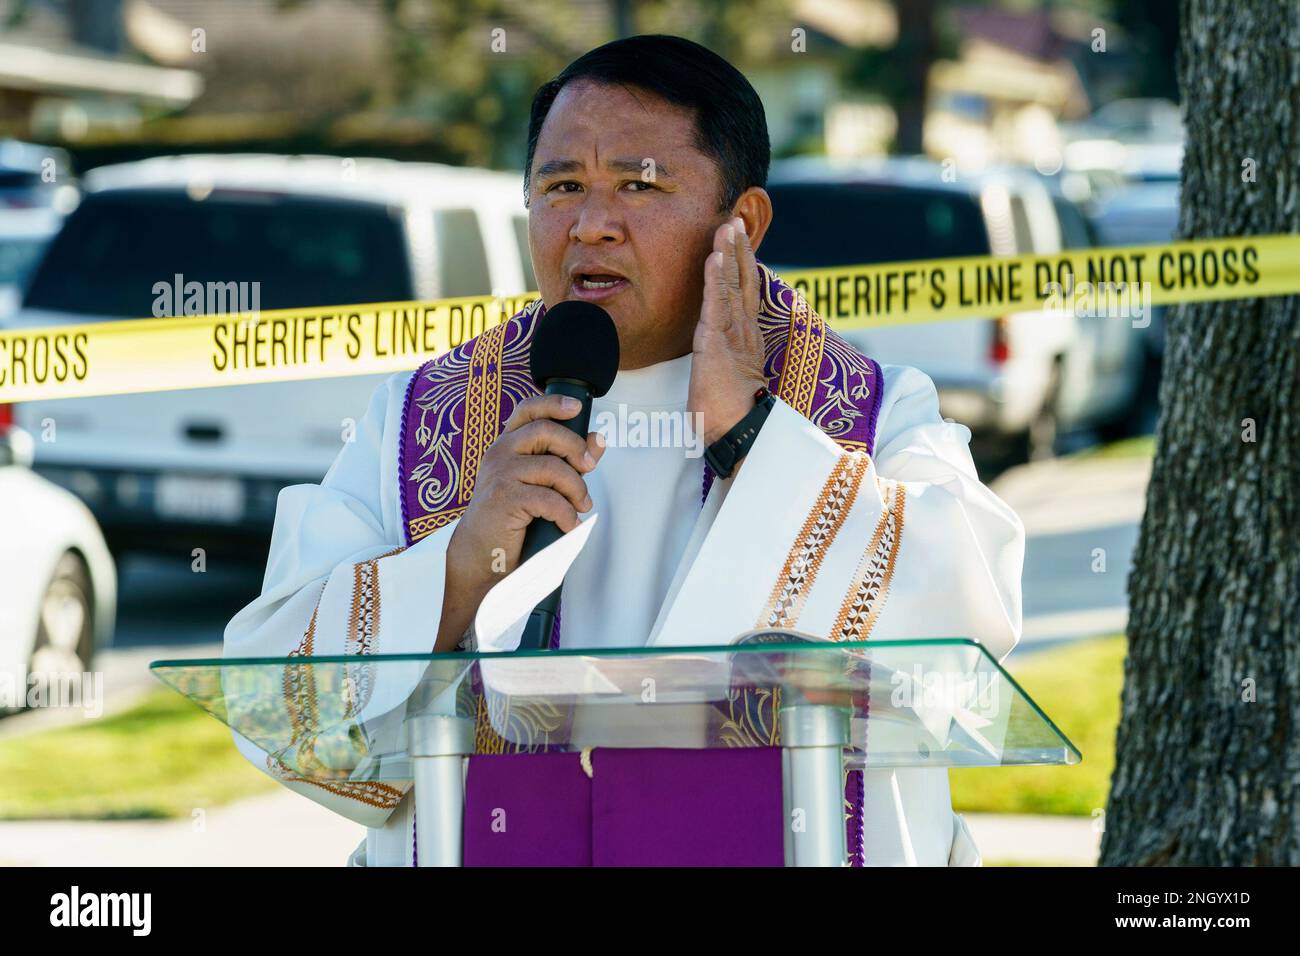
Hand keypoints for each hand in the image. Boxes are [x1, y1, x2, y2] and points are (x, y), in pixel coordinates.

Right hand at [434, 393, 604, 649]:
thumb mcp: (539, 483)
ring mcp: (500, 474)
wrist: (481, 553)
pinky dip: (566, 514)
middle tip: (589, 468)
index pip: (528, 409)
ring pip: (553, 468)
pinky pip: (549, 499)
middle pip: (545, 431)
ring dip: (576, 488)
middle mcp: (500, 453)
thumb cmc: (510, 517)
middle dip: (575, 448)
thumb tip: (598, 439)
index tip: (576, 408)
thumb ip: (567, 460)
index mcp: (507, 444)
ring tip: (581, 506)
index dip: (553, 403)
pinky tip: (568, 525)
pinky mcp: (505, 498)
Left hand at [689, 216, 767, 445]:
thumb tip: (718, 359)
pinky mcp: (718, 340)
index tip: (739, 241)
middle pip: (744, 281)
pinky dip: (718, 276)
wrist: (736, 430)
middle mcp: (744, 330)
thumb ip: (724, 361)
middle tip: (736, 219)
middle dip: (740, 249)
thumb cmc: (729, 413)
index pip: (745, 294)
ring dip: (730, 252)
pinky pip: (717, 301)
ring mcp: (733, 333)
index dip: (743, 266)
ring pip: (732, 285)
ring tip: (729, 225)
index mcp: (746, 339)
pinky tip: (717, 255)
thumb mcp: (726, 379)